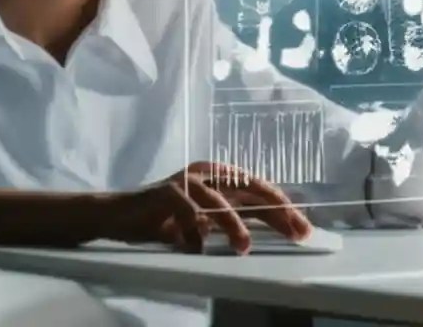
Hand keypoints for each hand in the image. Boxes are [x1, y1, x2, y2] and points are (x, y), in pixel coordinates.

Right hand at [96, 161, 310, 254]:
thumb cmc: (165, 219)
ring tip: (244, 247)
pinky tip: (197, 248)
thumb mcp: (207, 222)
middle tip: (295, 231)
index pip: (261, 192)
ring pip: (220, 200)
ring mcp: (187, 180)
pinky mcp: (165, 190)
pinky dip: (194, 233)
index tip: (303, 228)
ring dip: (234, 225)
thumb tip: (275, 230)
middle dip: (276, 212)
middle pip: (251, 190)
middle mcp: (209, 174)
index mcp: (222, 179)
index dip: (283, 209)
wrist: (119, 215)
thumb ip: (233, 222)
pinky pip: (187, 211)